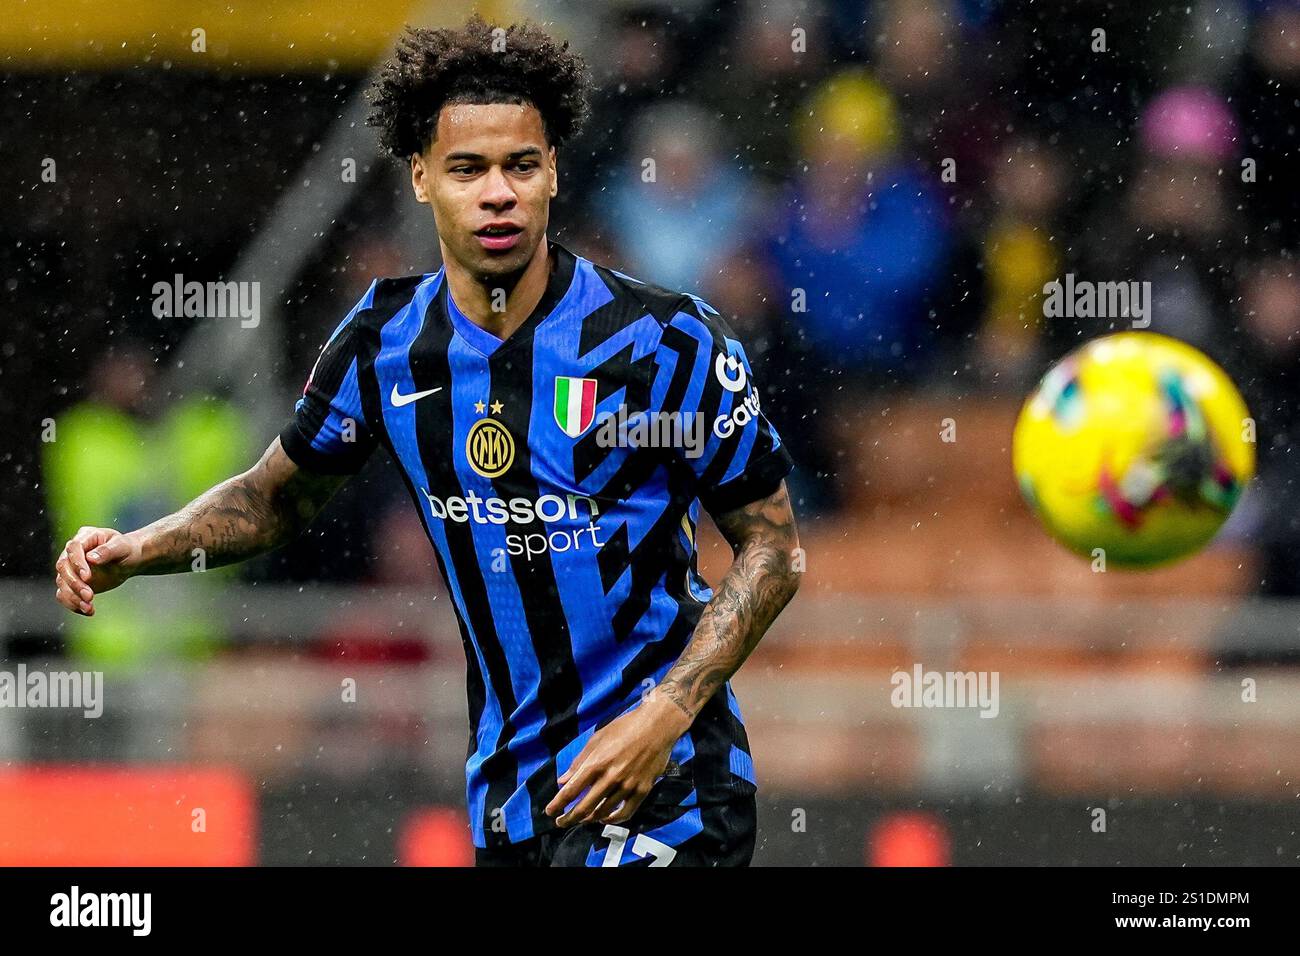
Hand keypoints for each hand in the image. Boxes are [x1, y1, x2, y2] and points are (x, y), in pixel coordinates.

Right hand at [54, 526, 139, 615]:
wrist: (128, 561)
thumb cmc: (126, 549)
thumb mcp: (122, 547)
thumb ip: (108, 550)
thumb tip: (91, 558)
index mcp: (85, 537)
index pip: (73, 548)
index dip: (77, 563)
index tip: (87, 577)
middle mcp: (72, 551)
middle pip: (64, 567)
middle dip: (75, 584)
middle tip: (89, 596)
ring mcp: (70, 567)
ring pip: (62, 583)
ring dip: (73, 597)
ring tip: (88, 608)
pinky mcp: (72, 582)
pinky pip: (65, 594)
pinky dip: (73, 604)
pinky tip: (87, 611)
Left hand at [545, 694, 692, 827]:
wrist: (657, 725)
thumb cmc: (624, 727)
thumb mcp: (597, 738)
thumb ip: (579, 762)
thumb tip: (563, 781)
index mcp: (596, 763)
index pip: (571, 790)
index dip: (558, 804)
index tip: (550, 812)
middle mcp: (611, 777)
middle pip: (585, 807)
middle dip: (569, 818)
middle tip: (561, 822)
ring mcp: (628, 786)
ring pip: (604, 812)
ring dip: (589, 819)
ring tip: (582, 820)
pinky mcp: (643, 790)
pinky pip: (626, 813)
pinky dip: (613, 820)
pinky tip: (605, 818)